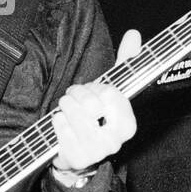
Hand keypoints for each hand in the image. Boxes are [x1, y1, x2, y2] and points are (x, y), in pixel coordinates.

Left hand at [51, 29, 141, 172]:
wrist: (77, 153)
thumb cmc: (94, 119)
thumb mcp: (109, 93)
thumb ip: (125, 64)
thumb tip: (134, 34)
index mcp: (128, 124)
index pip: (111, 94)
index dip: (97, 88)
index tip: (95, 92)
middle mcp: (116, 141)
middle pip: (90, 103)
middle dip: (78, 94)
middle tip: (77, 99)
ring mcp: (96, 152)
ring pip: (73, 112)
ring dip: (65, 105)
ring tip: (68, 110)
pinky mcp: (76, 157)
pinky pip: (60, 125)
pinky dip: (56, 120)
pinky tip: (62, 124)